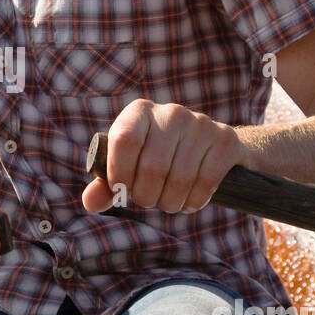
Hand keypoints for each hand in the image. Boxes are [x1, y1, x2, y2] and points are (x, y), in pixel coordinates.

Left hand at [81, 99, 248, 213]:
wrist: (212, 149)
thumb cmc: (158, 159)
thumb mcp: (129, 167)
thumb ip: (107, 185)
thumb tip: (89, 202)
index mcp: (140, 112)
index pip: (125, 140)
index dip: (120, 173)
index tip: (122, 191)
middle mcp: (171, 112)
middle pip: (153, 167)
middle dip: (147, 196)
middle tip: (148, 200)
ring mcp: (201, 124)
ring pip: (180, 179)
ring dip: (171, 202)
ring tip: (168, 202)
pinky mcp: (225, 140)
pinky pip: (206, 182)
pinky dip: (194, 201)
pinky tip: (189, 201)